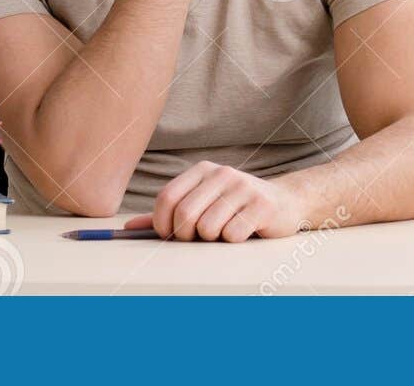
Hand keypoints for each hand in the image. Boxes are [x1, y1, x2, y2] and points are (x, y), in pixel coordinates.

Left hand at [123, 161, 305, 241]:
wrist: (285, 203)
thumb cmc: (236, 207)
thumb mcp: (202, 203)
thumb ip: (168, 215)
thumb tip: (128, 227)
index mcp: (202, 170)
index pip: (166, 198)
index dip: (162, 224)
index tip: (171, 235)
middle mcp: (221, 174)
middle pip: (185, 216)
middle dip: (187, 237)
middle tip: (201, 238)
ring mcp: (243, 187)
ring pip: (208, 228)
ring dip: (213, 240)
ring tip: (226, 230)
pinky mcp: (261, 205)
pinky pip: (232, 235)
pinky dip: (234, 242)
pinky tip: (245, 231)